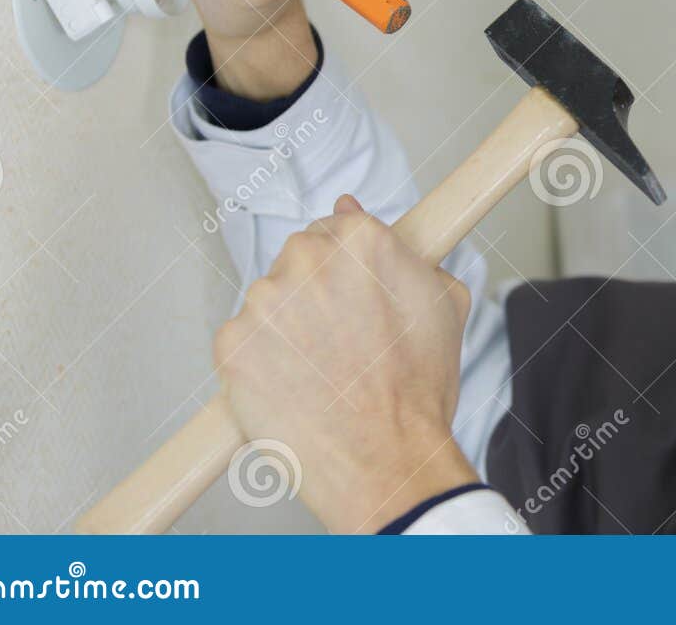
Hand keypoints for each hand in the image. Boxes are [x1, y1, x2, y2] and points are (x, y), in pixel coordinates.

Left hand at [213, 196, 480, 532]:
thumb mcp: (443, 305)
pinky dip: (261, 361)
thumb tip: (363, 215)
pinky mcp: (232, 344)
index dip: (347, 267)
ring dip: (287, 327)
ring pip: (269, 300)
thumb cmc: (416, 392)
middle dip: (315, 292)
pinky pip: (242, 340)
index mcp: (361, 241)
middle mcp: (307, 260)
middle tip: (342, 340)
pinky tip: (295, 385)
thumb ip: (409, 253)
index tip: (351, 293)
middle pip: (298, 258)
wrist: (386, 459)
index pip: (337, 226)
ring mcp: (264, 302)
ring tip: (322, 370)